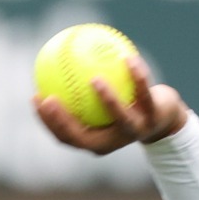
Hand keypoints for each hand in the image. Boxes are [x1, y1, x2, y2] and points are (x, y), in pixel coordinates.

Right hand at [34, 54, 188, 154]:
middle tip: (49, 98)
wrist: (163, 118)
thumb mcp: (100, 99)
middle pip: (82, 137)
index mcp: (95, 140)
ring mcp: (133, 131)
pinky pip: (143, 93)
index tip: (35, 98)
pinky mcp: (153, 117)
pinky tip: (128, 57)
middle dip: (63, 121)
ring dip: (108, 99)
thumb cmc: (124, 105)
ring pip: (119, 116)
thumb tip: (52, 64)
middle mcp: (111, 141)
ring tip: (94, 79)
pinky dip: (137, 76)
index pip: (65, 137)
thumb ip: (79, 88)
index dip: (47, 122)